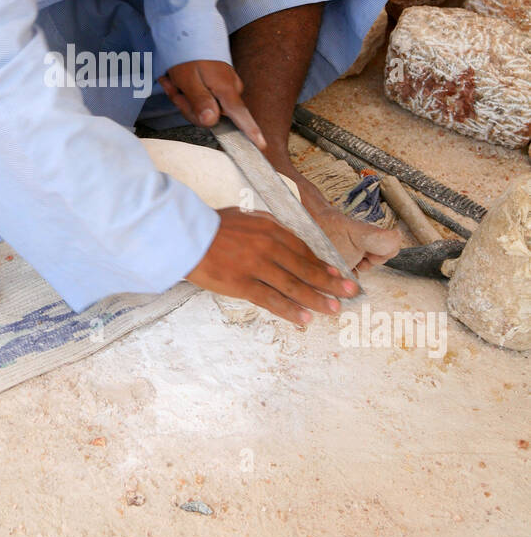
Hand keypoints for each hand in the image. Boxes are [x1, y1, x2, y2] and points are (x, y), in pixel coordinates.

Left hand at [159, 59, 265, 148]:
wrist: (189, 32)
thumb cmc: (188, 55)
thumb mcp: (188, 79)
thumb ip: (200, 101)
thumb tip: (210, 121)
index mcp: (226, 89)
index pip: (241, 115)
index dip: (251, 132)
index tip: (263, 146)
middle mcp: (231, 90)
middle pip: (212, 116)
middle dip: (188, 108)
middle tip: (173, 89)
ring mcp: (227, 88)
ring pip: (205, 108)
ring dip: (184, 99)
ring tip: (172, 81)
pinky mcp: (221, 85)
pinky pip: (204, 99)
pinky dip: (188, 93)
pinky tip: (175, 82)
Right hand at [187, 207, 358, 326]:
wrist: (185, 234)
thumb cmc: (213, 225)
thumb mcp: (246, 217)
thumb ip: (268, 227)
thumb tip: (286, 238)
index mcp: (270, 229)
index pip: (303, 249)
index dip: (322, 264)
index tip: (336, 274)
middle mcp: (268, 247)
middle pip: (305, 268)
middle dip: (330, 282)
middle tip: (350, 292)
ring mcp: (256, 267)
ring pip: (293, 286)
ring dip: (316, 299)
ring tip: (334, 309)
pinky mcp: (242, 284)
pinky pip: (271, 300)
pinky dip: (289, 310)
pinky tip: (304, 319)